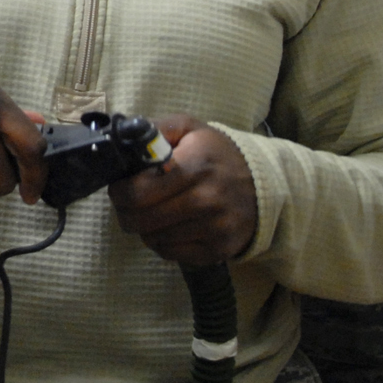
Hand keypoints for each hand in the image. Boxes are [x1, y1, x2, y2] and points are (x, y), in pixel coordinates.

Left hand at [109, 115, 257, 266]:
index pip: (139, 191)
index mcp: (195, 166)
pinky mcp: (217, 249)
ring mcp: (214, 228)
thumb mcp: (190, 129)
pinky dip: (161, 242)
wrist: (263, 185)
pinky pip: (170, 253)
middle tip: (128, 204)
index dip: (120, 191)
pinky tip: (168, 227)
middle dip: (125, 212)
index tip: (120, 187)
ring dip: (144, 228)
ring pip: (153, 239)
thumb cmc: (216, 155)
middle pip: (141, 220)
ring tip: (151, 213)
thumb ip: (156, 129)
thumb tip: (123, 137)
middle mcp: (206, 200)